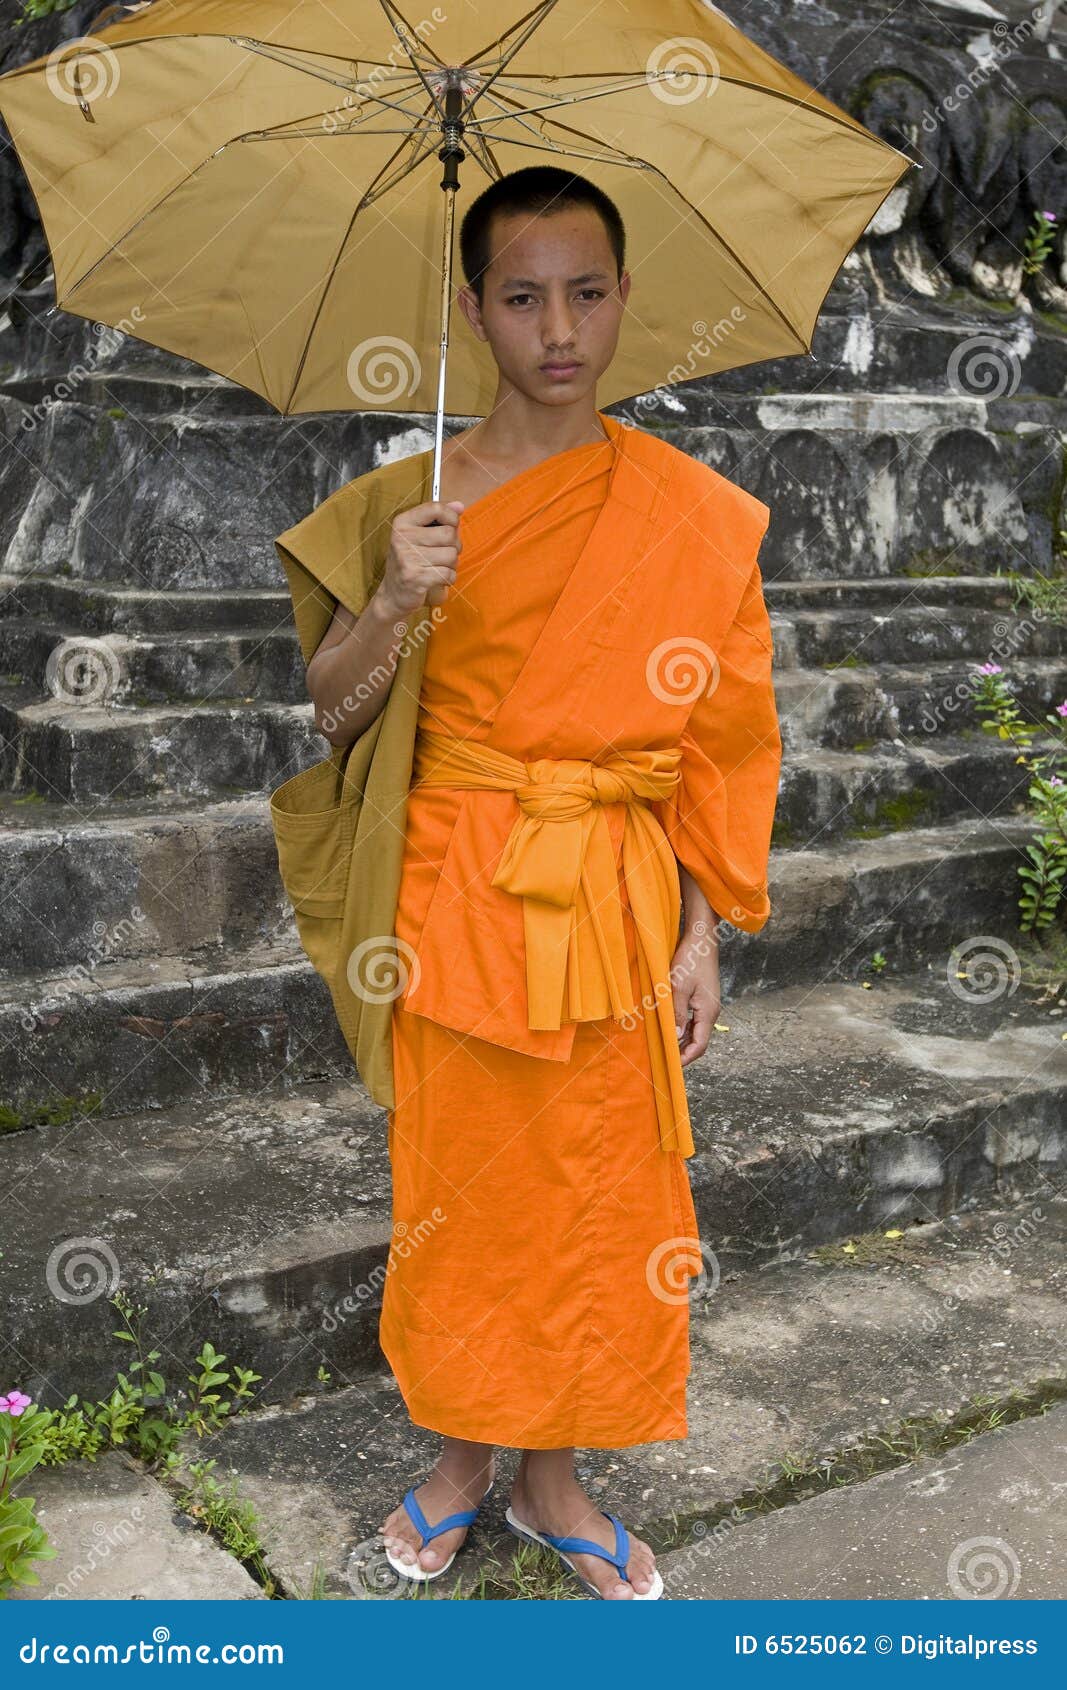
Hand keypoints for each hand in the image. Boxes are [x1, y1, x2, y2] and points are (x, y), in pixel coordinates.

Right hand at [378, 499, 464, 616]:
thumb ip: (439, 518)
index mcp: (403, 523)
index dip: (451, 517)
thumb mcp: (419, 535)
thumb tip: (460, 506)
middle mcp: (402, 538)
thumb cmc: (411, 561)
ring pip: (451, 555)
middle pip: (449, 534)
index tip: (451, 526)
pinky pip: (449, 574)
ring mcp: (407, 558)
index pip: (436, 508)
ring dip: (452, 564)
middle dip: (455, 546)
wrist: (393, 594)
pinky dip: (449, 578)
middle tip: (445, 553)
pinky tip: (438, 578)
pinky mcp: (415, 578)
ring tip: (439, 566)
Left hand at [671, 921, 720, 1066]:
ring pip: (696, 1031)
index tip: (671, 1066)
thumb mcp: (678, 987)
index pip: (700, 1045)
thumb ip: (678, 1013)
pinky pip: (694, 1020)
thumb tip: (677, 1037)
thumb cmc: (691, 960)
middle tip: (664, 1059)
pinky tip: (670, 1027)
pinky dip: (683, 1027)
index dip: (686, 1058)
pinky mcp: (703, 999)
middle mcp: (711, 1012)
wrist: (702, 939)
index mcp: (708, 1012)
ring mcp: (708, 1005)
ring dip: (682, 1040)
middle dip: (683, 1052)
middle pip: (699, 1041)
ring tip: (664, 1047)